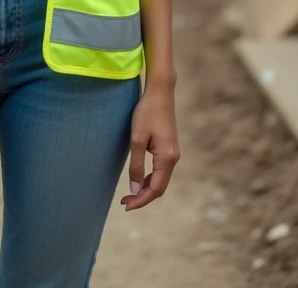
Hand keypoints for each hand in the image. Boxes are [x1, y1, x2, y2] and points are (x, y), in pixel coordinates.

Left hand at [120, 82, 179, 210]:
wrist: (160, 92)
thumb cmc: (147, 112)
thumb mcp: (137, 139)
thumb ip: (136, 165)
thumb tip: (134, 188)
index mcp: (167, 158)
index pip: (155, 189)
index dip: (141, 200)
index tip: (126, 206)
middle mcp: (173, 158)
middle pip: (159, 187)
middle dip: (142, 197)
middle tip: (124, 202)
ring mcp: (172, 153)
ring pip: (160, 179)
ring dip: (145, 188)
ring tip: (128, 193)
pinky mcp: (168, 147)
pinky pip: (160, 169)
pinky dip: (149, 178)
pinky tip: (138, 178)